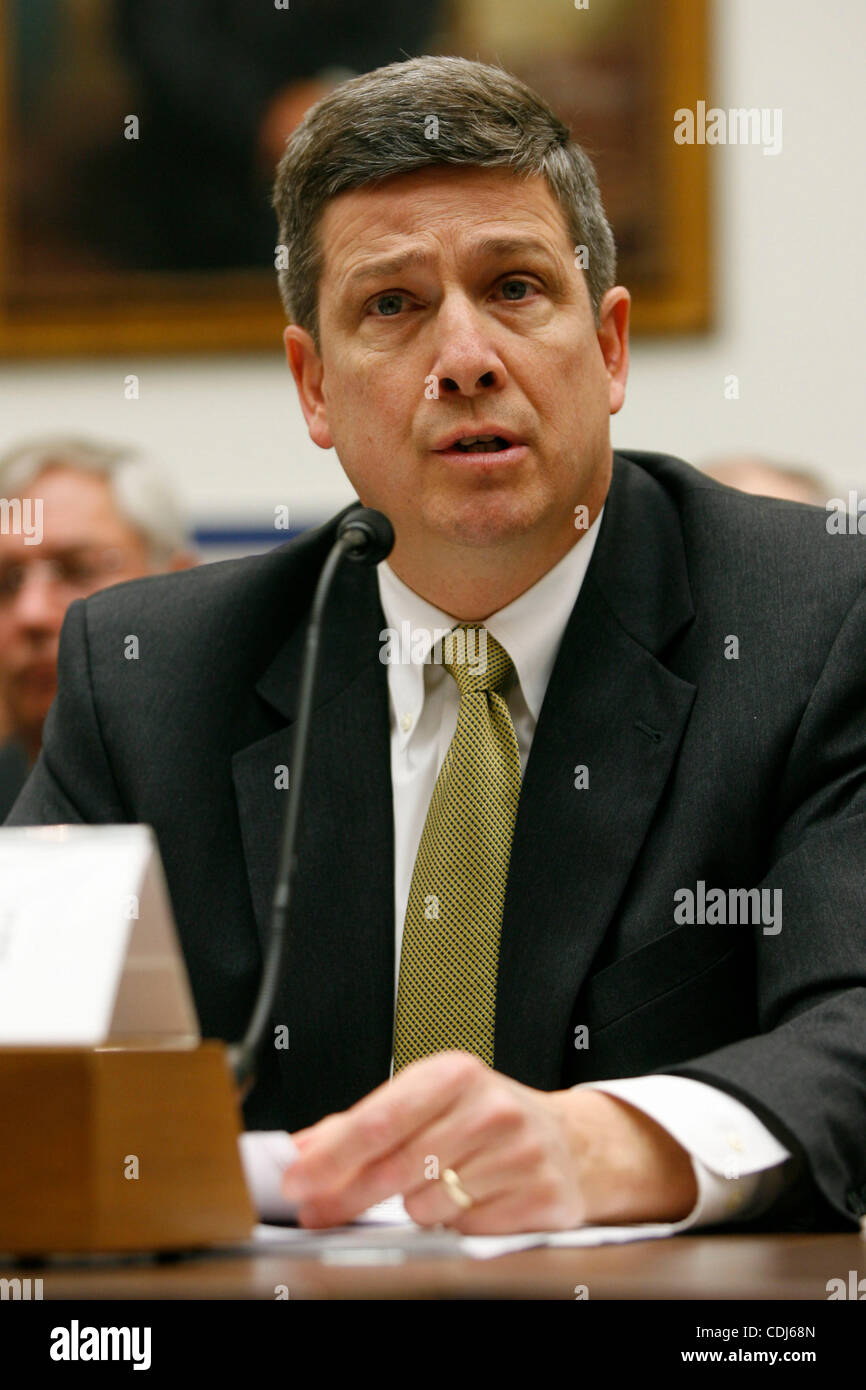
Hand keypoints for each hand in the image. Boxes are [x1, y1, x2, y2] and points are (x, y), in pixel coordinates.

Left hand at [280, 1051, 697, 1232]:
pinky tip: (472, 1200)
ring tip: (440, 1186)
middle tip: (320, 1210)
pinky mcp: (541, 1195)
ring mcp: (520, 1151)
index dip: (332, 1155)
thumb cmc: (485, 1119)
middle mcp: (490, 1107)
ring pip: (428, 1204)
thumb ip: (362, 1124)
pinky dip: (457, 1223)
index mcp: (455, 1074)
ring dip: (417, 1207)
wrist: (568, 1141)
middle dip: (348, 1195)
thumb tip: (303, 1148)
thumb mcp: (427, 1102)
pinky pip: (467, 1228)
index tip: (297, 1180)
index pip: (380, 1119)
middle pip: (397, 1167)